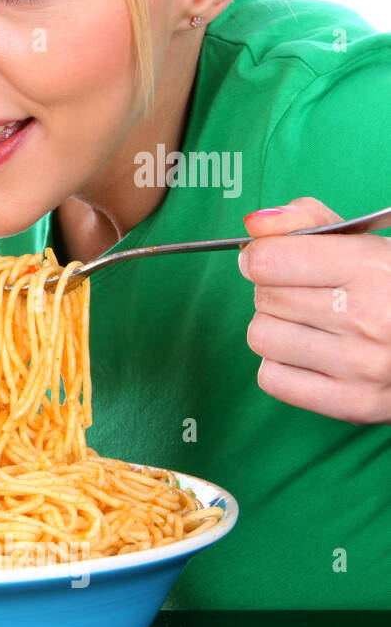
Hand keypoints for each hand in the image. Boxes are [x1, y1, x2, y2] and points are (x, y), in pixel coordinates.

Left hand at [239, 197, 390, 423]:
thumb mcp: (367, 243)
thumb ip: (309, 223)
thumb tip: (253, 223)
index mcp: (375, 269)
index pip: (268, 261)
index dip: (260, 257)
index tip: (270, 259)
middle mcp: (368, 318)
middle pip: (264, 297)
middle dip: (276, 290)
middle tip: (308, 294)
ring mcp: (361, 365)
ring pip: (261, 336)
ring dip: (276, 327)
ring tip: (312, 324)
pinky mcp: (352, 403)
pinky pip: (271, 379)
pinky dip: (281, 365)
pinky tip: (313, 355)